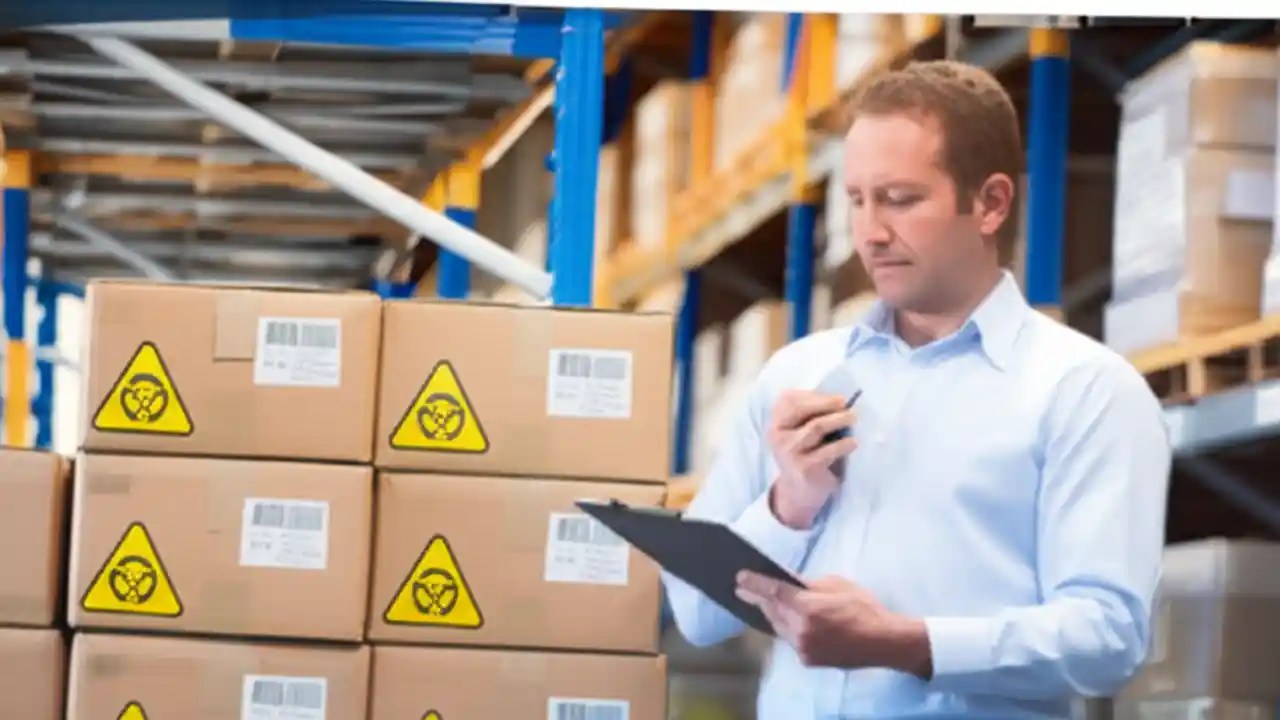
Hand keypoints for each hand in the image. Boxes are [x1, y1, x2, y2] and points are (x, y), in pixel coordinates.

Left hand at [735, 571, 932, 677]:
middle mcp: (801, 630)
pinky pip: (790, 639)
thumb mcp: (837, 584)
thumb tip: (789, 581)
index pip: (773, 592)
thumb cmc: (864, 607)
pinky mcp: (808, 660)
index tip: (739, 578)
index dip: (754, 584)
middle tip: (743, 588)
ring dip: (771, 614)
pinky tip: (784, 619)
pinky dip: (786, 628)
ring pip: (778, 627)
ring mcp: (804, 648)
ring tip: (762, 602)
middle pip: (772, 611)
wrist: (884, 641)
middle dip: (758, 599)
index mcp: (809, 607)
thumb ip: (809, 584)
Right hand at [767, 390, 858, 527]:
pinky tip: (853, 442)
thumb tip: (840, 400)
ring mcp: (790, 452)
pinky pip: (828, 451)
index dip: (814, 395)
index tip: (836, 398)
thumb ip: (811, 415)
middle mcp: (778, 435)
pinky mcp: (805, 468)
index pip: (789, 399)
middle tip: (847, 405)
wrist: (798, 491)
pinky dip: (844, 444)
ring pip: (816, 426)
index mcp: (776, 422)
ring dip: (838, 419)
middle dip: (827, 403)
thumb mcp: (800, 431)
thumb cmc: (805, 453)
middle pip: (801, 409)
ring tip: (853, 418)